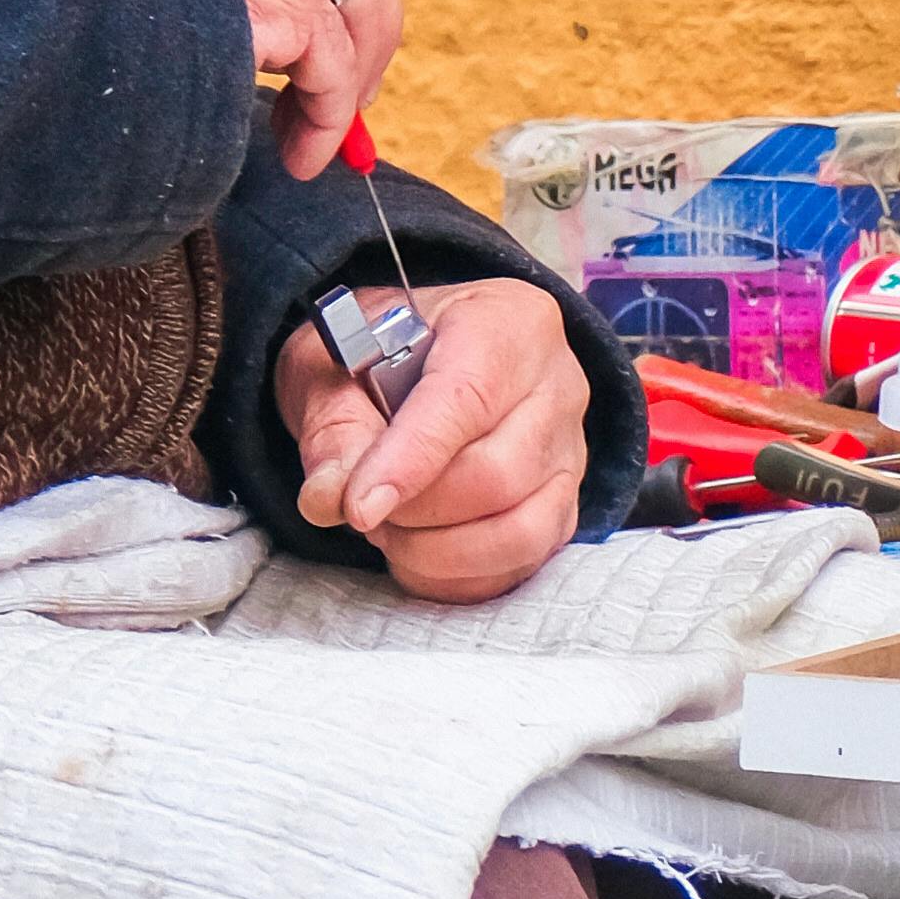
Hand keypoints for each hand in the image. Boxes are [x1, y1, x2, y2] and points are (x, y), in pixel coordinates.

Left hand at [275, 272, 593, 602]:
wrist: (420, 360)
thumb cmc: (382, 353)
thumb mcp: (335, 362)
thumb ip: (333, 426)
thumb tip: (330, 498)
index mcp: (504, 322)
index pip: (465, 399)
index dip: (409, 462)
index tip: (358, 507)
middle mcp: (556, 385)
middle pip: (497, 475)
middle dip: (416, 511)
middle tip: (362, 507)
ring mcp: (569, 452)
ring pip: (520, 531)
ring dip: (437, 551)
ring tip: (390, 529)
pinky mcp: (564, 507)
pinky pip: (521, 564)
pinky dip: (456, 576)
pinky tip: (416, 553)